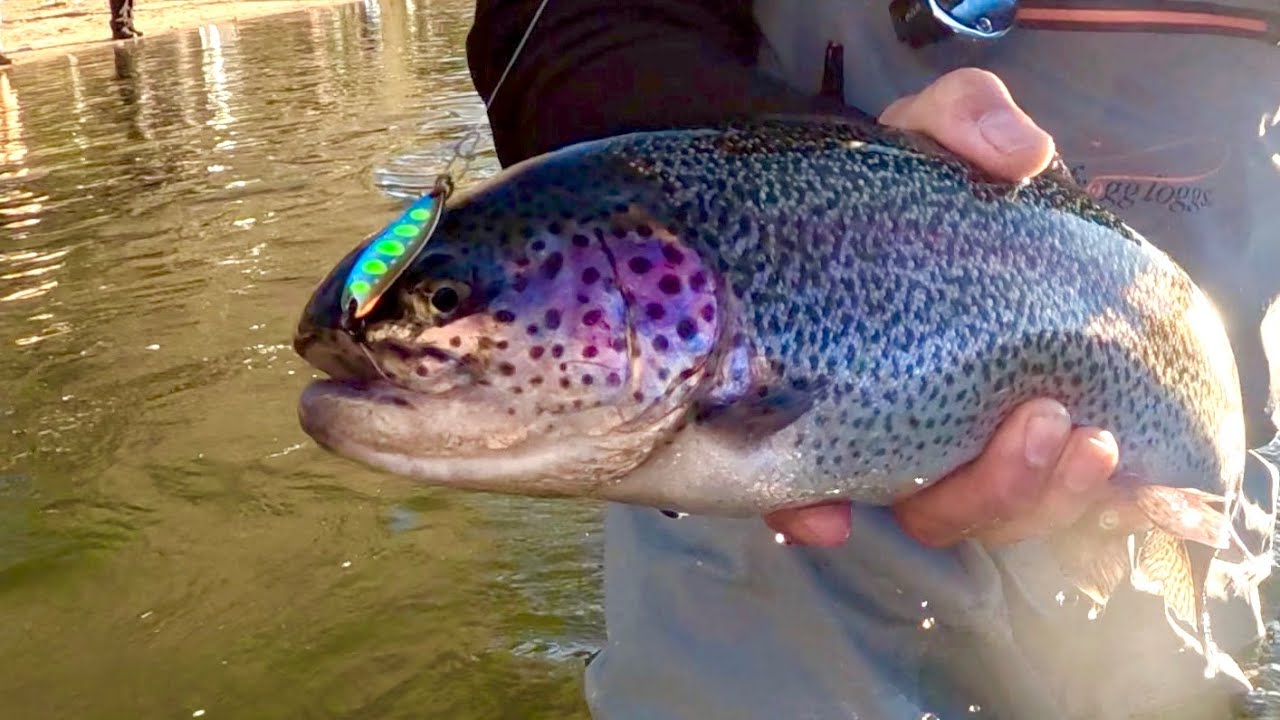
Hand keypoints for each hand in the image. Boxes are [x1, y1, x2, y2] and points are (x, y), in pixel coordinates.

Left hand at [765, 69, 1119, 547]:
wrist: (790, 197)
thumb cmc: (883, 182)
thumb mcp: (929, 136)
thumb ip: (974, 122)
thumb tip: (1023, 154)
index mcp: (997, 376)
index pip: (1054, 459)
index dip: (1075, 481)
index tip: (1098, 440)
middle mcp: (942, 423)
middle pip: (999, 504)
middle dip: (1031, 488)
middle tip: (1052, 422)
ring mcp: (869, 438)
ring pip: (929, 516)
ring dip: (968, 501)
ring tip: (962, 447)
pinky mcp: (791, 446)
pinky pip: (803, 506)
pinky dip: (815, 517)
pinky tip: (820, 514)